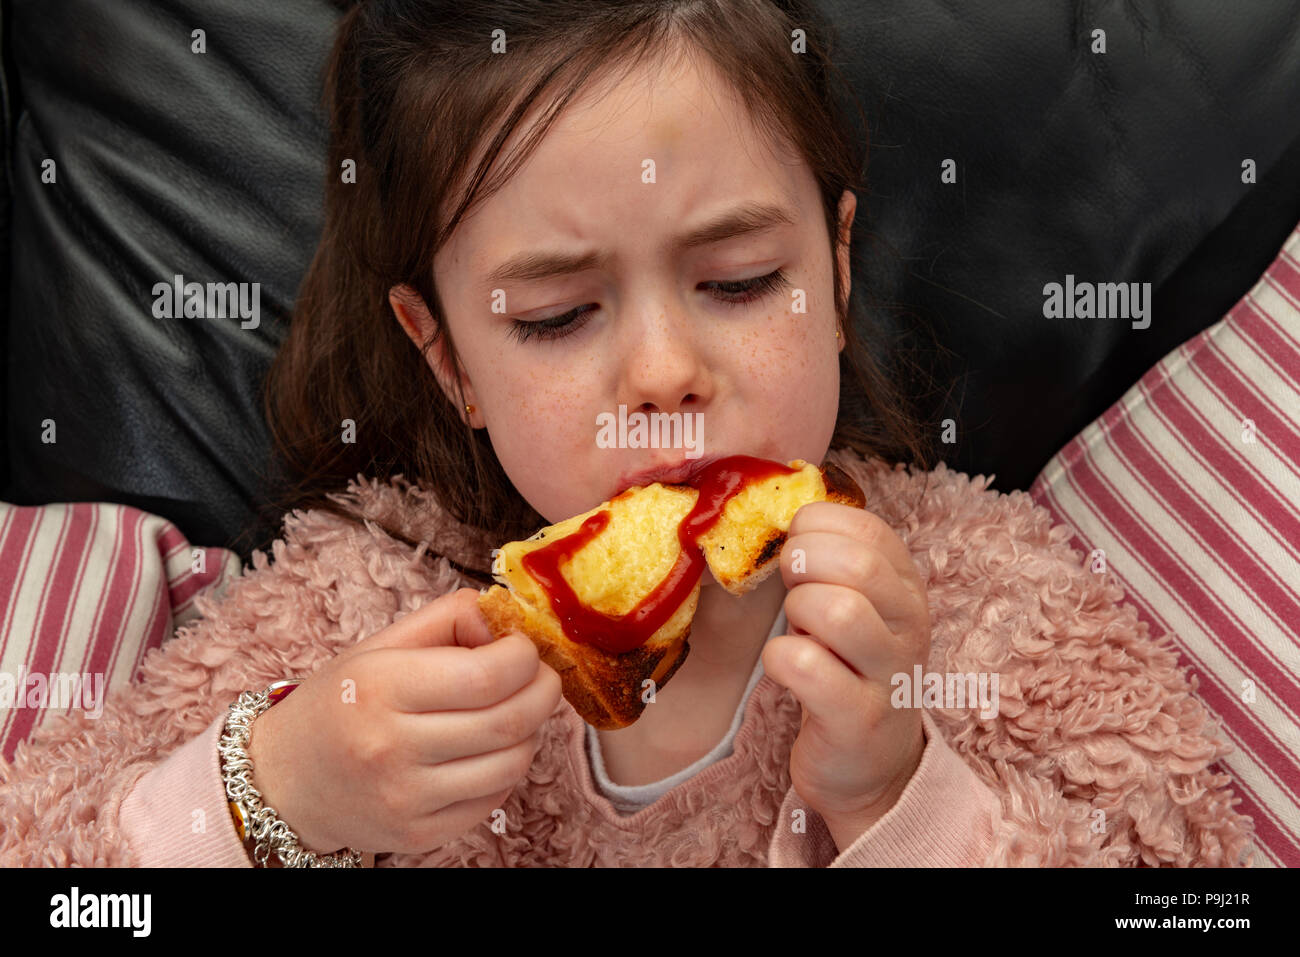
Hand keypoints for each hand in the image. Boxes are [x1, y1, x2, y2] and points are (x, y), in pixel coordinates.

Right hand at [245, 588, 561, 856]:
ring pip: (512, 763)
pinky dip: (506, 768)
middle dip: (543, 691)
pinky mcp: (420, 834)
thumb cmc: (340, 702)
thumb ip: (448, 618)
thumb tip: (509, 619)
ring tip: (514, 710)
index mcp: (380, 687)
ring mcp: (406, 798)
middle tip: (541, 676)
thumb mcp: (380, 646)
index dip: (524, 657)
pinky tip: (488, 748)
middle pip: (509, 721)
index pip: (486, 676)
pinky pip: (494, 798)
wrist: (284, 781)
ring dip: (531, 731)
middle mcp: (390, 747)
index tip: (523, 648)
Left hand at [761, 502, 930, 849]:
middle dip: (803, 565)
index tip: (799, 553)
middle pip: (856, 563)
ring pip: (837, 611)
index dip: (816, 528)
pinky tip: (787, 669)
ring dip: (797, 613)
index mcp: (906, 586)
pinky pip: (805, 666)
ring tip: (799, 632)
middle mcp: (910, 625)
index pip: (867, 527)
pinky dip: (780, 658)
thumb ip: (826, 560)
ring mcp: (889, 674)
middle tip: (792, 589)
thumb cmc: (843, 667)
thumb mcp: (847, 603)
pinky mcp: (859, 719)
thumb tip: (781, 511)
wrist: (866, 763)